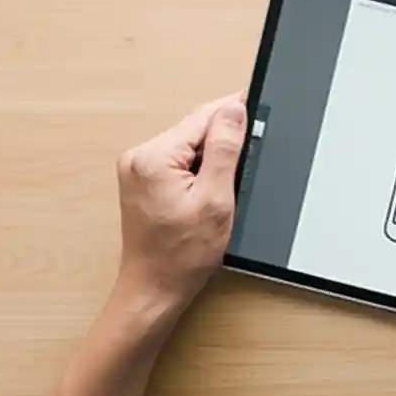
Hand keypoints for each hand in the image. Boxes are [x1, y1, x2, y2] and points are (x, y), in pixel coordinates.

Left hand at [114, 93, 246, 316]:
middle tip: (247, 161)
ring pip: (187, 145)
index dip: (234, 113)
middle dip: (223, 141)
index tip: (258, 107)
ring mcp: (136, 169)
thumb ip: (226, 149)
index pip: (203, 118)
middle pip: (193, 130)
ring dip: (210, 158)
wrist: (154, 289)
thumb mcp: (216, 199)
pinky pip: (176, 161)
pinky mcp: (141, 181)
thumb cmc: (182, 255)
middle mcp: (138, 157)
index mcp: (154, 157)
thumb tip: (234, 110)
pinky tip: (207, 192)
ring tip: (223, 187)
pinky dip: (197, 170)